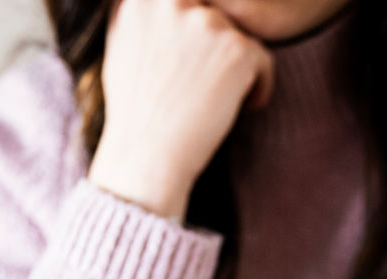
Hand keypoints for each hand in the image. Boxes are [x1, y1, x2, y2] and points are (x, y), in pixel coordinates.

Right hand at [89, 0, 274, 219]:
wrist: (146, 155)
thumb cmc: (134, 110)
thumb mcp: (123, 45)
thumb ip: (149, 15)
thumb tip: (171, 4)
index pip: (189, 4)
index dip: (194, 38)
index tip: (191, 67)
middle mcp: (174, 0)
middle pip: (215, 17)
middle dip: (215, 50)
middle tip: (204, 87)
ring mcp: (207, 23)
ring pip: (239, 37)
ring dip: (235, 68)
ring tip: (216, 101)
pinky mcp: (237, 49)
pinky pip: (263, 61)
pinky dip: (258, 87)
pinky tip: (241, 108)